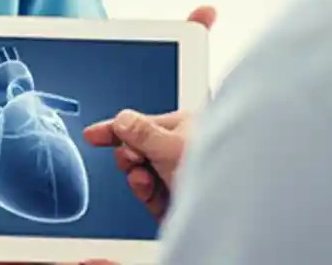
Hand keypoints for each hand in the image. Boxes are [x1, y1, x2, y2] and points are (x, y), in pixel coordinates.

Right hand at [81, 6, 214, 218]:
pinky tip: (150, 193)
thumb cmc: (221, 173)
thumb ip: (141, 132)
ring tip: (145, 180)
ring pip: (142, 175)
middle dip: (130, 157)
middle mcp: (181, 151)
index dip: (115, 128)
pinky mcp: (178, 202)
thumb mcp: (171, 146)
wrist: (238, 212)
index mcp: (184, 127)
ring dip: (138, 178)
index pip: (141, 124)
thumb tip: (121, 120)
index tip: (92, 135)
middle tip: (135, 160)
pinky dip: (146, 195)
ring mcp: (179, 177)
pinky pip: (150, 197)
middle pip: (137, 150)